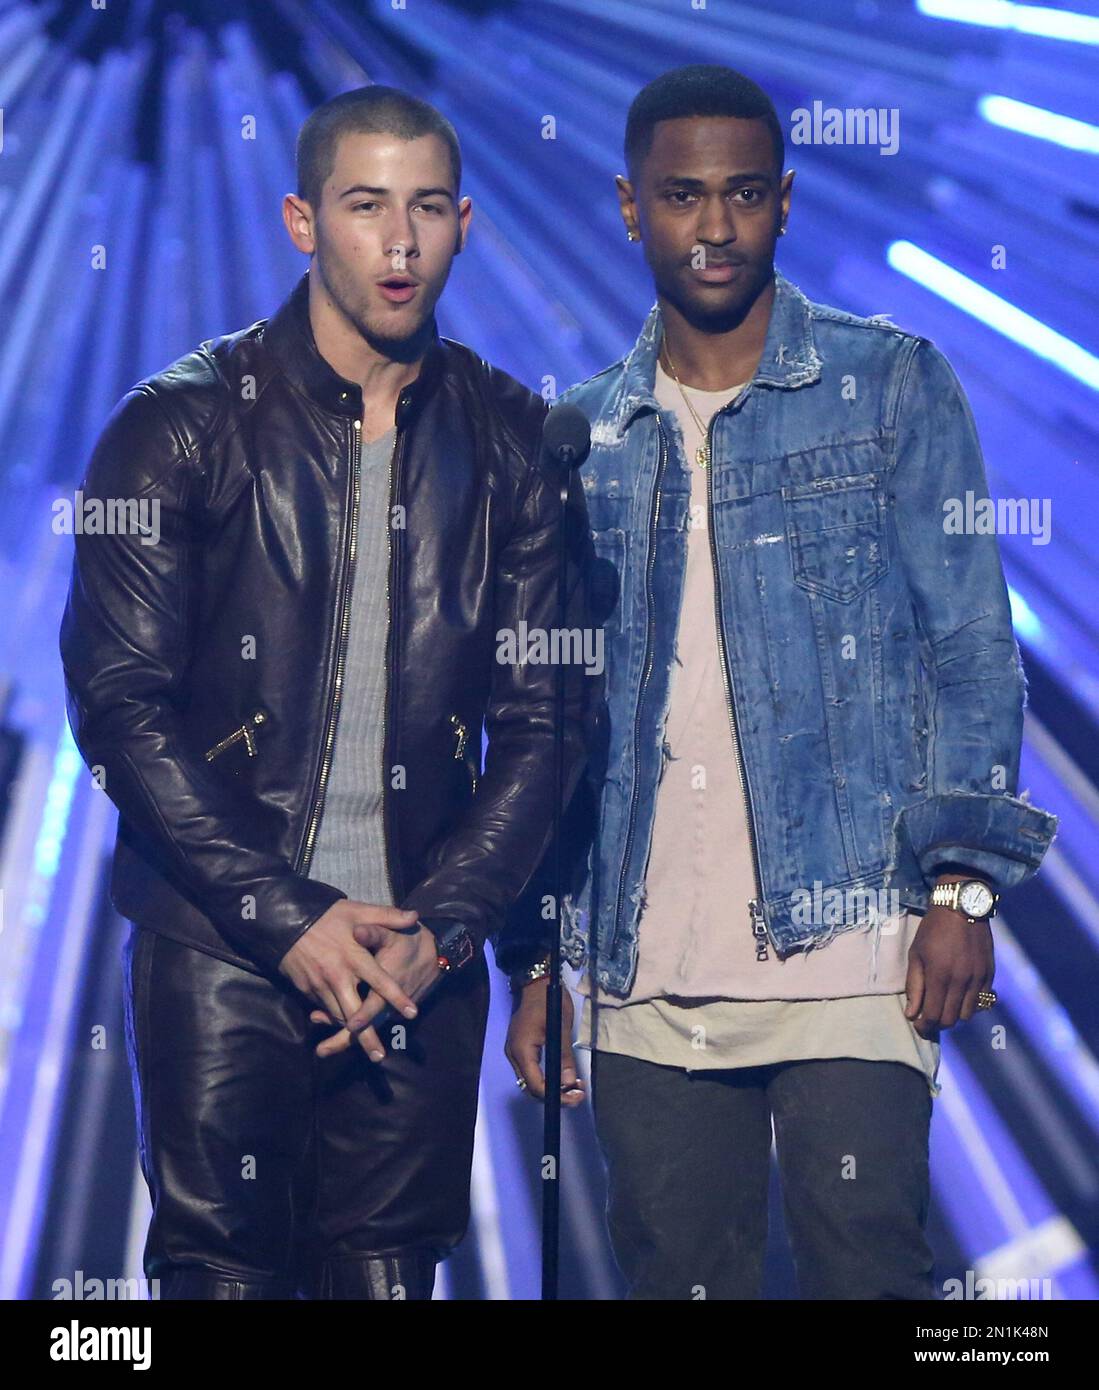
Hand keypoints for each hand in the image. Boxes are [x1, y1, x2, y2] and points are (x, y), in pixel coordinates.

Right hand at [279, 899, 420, 1060]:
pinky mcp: (306, 990)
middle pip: (355, 1013)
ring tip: (366, 1048)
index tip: (412, 1013)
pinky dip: (333, 1018)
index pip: (380, 981)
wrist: (285, 920)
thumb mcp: (357, 910)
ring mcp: (320, 985)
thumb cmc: (326, 915)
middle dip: (367, 1037)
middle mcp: (338, 975)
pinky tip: (343, 1026)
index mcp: (354, 957)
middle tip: (380, 1055)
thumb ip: (386, 916)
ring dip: (350, 1032)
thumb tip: (415, 916)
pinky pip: (323, 1008)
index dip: (397, 998)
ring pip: (338, 1015)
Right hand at [504, 975, 585, 1105]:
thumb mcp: (561, 1028)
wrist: (536, 982)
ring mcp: (515, 1051)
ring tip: (573, 1087)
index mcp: (522, 1050)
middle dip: (554, 1095)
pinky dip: (545, 1077)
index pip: (536, 1085)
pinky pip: (530, 1071)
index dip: (556, 1096)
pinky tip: (561, 1075)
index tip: (576, 1097)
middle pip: (531, 1087)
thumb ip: (564, 1057)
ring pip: (530, 1081)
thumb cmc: (548, 1001)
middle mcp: (514, 1055)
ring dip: (551, 1088)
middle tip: (577, 1095)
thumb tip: (569, 1083)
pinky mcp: (520, 1048)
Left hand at [904, 904, 994, 1037]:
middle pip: (952, 1019)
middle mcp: (962, 981)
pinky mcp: (990, 974)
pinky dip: (970, 1004)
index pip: (933, 1015)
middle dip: (938, 1023)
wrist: (962, 908)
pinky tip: (960, 995)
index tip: (918, 1026)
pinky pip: (982, 1001)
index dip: (924, 1026)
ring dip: (955, 1015)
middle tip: (929, 1018)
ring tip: (944, 1005)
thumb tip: (912, 1014)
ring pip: (968, 1014)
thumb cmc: (933, 930)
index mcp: (939, 975)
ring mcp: (978, 978)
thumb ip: (914, 986)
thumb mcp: (916, 954)